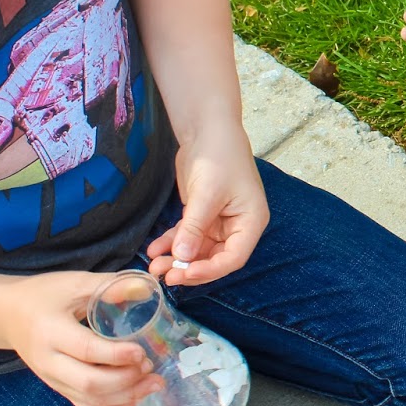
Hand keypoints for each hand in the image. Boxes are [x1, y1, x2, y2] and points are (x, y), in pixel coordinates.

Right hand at [0, 271, 163, 405]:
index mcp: (51, 333)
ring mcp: (53, 380)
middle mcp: (49, 362)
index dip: (117, 355)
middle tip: (150, 367)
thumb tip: (147, 287)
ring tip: (153, 384)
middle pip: (89, 384)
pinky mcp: (59, 388)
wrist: (8, 315)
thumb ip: (108, 286)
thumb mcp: (73, 283)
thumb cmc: (43, 295)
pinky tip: (135, 396)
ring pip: (90, 401)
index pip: (86, 351)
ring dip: (126, 397)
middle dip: (126, 380)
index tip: (142, 352)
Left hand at [146, 129, 267, 285]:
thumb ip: (194, 227)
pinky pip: (187, 236)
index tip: (184, 274)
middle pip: (215, 258)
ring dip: (177, 258)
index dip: (210, 270)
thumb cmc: (219, 157)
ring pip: (198, 250)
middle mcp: (238, 226)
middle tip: (164, 274)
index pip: (234, 258)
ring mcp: (219, 222)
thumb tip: (182, 258)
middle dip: (189, 268)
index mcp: (251, 222)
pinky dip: (171, 243)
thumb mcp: (207, 194)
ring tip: (154, 265)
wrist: (207, 130)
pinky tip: (154, 248)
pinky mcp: (202, 215)